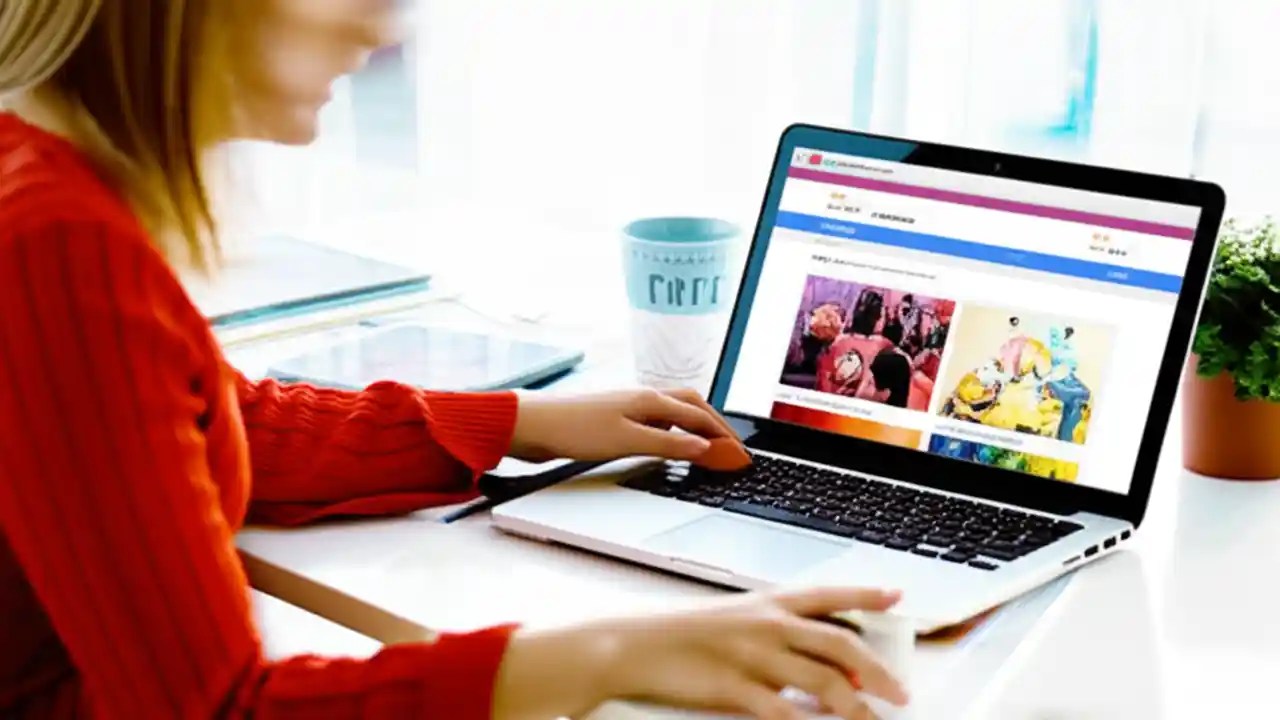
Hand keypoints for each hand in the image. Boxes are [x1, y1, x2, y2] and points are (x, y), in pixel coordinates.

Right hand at [492, 586, 908, 719]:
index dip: (866, 594)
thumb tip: (823, 665)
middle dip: (878, 670)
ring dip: (855, 706)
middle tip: (899, 692)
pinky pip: (783, 712)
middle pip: (840, 644)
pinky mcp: (734, 688)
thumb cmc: (680, 633)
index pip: (829, 594)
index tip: (897, 596)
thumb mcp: (733, 620)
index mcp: (767, 603)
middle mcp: (767, 625)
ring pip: (823, 682)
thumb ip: (777, 636)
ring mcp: (752, 656)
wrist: (633, 645)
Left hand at [510, 388, 738, 462]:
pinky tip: (671, 441)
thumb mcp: (628, 441)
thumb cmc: (574, 429)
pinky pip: (658, 420)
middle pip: (692, 406)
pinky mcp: (616, 419)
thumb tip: (705, 447)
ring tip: (711, 442)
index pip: (699, 417)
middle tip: (733, 445)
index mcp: (650, 400)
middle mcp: (643, 398)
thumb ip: (669, 445)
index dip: (723, 437)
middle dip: (716, 424)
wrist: (533, 425)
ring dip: (696, 424)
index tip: (742, 455)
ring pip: (674, 411)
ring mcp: (629, 407)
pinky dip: (675, 429)